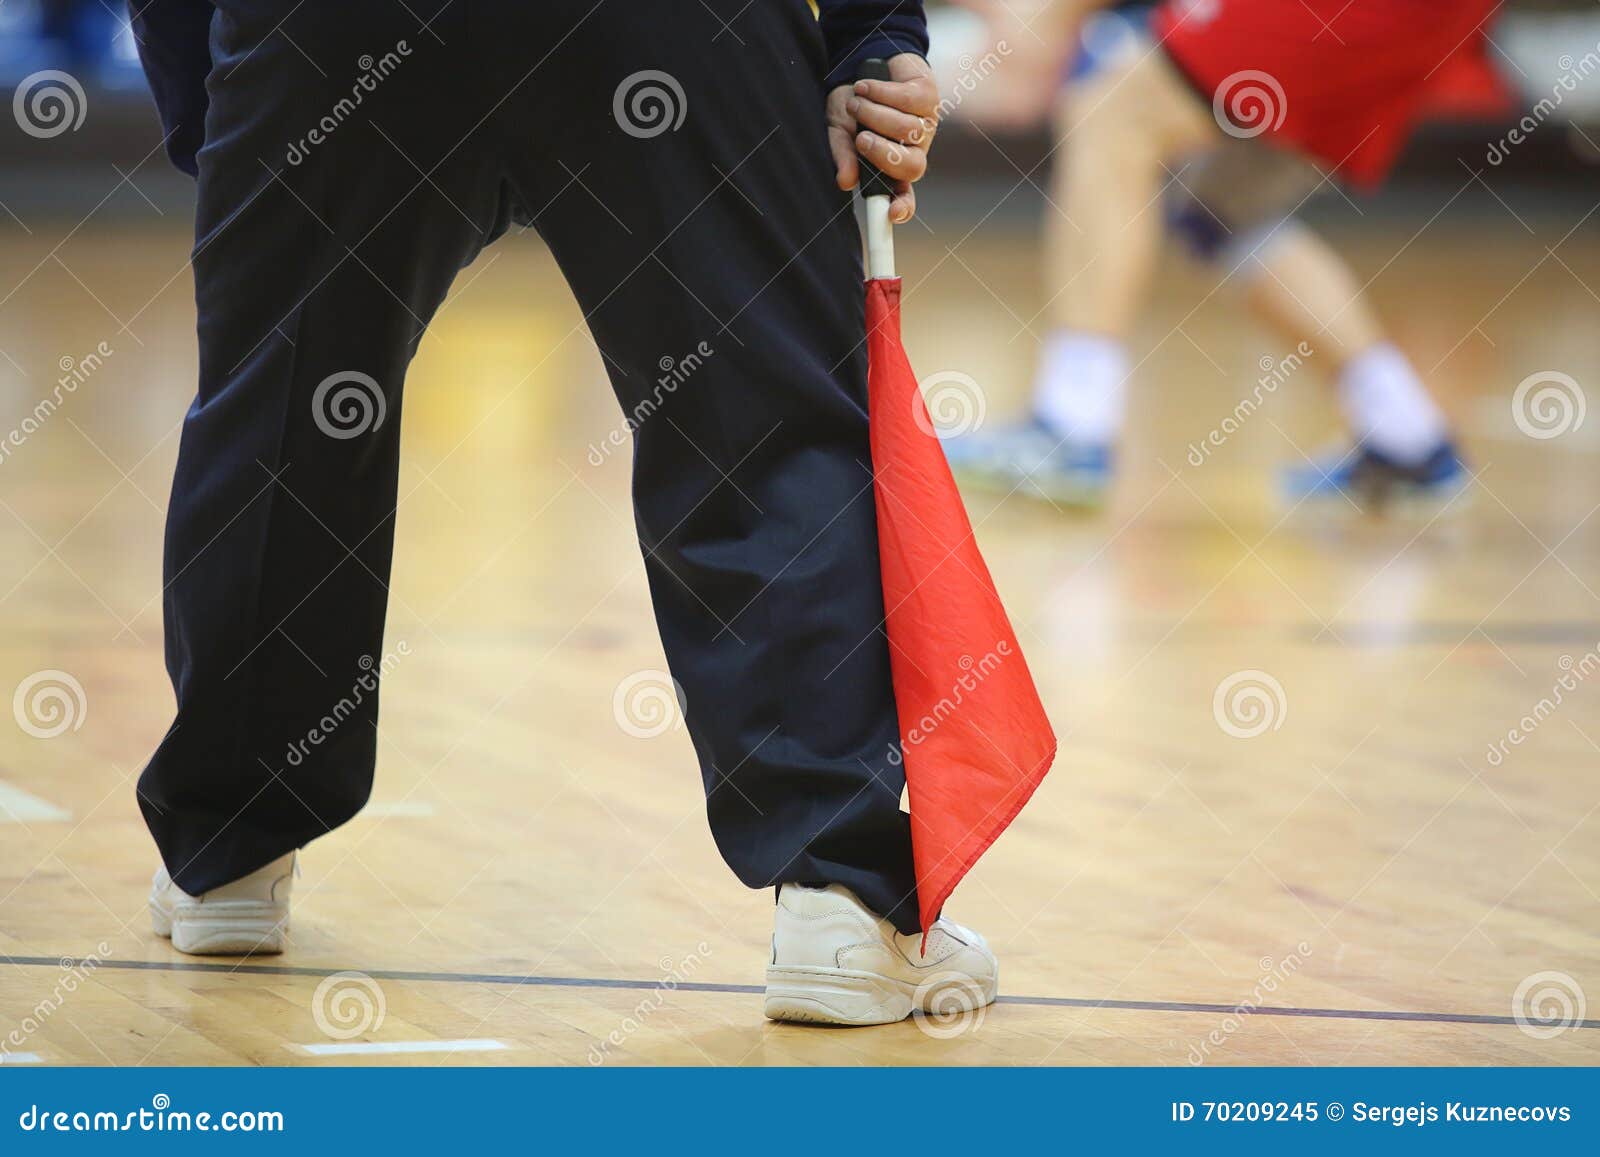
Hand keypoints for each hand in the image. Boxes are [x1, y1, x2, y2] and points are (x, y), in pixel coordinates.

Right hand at [827, 53, 938, 223]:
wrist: (863, 61)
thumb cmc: (853, 103)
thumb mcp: (840, 130)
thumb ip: (844, 156)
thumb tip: (845, 182)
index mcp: (894, 166)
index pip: (904, 196)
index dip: (901, 207)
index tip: (892, 214)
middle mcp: (914, 149)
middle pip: (912, 166)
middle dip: (883, 154)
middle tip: (861, 139)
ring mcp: (926, 123)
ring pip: (906, 130)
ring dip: (873, 114)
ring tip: (856, 102)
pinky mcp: (929, 96)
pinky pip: (905, 101)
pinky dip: (878, 92)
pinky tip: (865, 87)